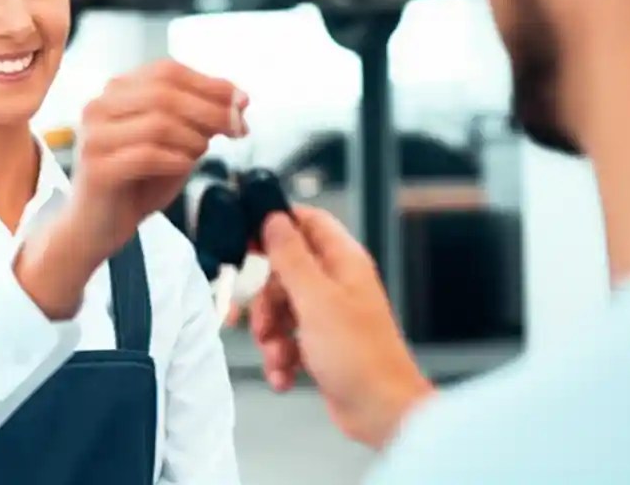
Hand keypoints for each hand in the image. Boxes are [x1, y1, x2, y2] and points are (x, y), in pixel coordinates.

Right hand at [18, 59, 246, 318]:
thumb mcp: (178, 144)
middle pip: (165, 92)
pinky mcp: (96, 168)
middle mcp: (100, 106)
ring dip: (193, 136)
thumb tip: (238, 100)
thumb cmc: (140, 182)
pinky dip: (175, 159)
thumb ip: (201, 119)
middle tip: (238, 128)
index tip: (243, 101)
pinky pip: (146, 155)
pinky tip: (185, 166)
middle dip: (210, 108)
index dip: (210, 83)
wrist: (99, 228)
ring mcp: (94, 136)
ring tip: (204, 151)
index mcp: (118, 91)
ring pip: (157, 122)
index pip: (168, 70)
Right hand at [250, 207, 434, 448]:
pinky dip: (281, 358)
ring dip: (271, 336)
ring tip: (280, 357)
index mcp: (343, 262)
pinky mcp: (323, 344)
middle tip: (266, 324)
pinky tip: (286, 375)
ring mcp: (331, 315)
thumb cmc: (360, 357)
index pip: (308, 222)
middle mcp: (338, 284)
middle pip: (285, 272)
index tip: (249, 242)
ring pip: (282, 309)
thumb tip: (274, 219)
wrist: (381, 411)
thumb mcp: (316, 299)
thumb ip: (292, 257)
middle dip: (267, 301)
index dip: (277, 226)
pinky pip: (289, 340)